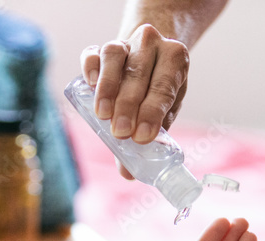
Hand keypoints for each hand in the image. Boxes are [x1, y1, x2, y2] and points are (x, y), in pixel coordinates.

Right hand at [81, 24, 188, 179]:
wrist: (149, 58)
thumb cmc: (157, 89)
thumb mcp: (163, 110)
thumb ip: (149, 138)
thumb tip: (128, 173)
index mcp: (175, 59)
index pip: (164, 86)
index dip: (153, 112)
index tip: (142, 136)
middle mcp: (151, 44)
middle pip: (138, 73)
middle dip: (129, 105)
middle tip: (121, 133)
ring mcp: (125, 42)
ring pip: (114, 57)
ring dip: (108, 88)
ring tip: (103, 116)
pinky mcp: (101, 47)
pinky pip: (93, 52)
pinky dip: (90, 67)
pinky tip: (89, 84)